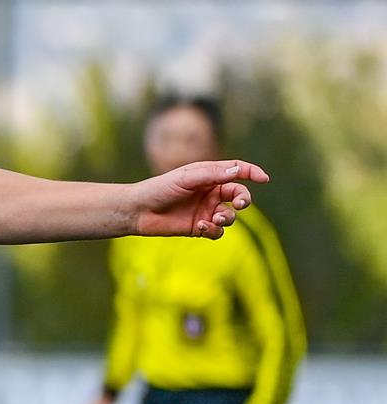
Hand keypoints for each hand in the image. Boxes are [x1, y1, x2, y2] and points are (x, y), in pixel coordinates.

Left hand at [130, 160, 269, 238]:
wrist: (138, 210)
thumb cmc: (160, 188)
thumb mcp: (187, 178)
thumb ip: (213, 174)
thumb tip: (239, 171)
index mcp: (208, 175)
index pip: (237, 171)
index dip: (252, 173)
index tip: (264, 179)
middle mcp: (210, 193)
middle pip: (239, 195)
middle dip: (244, 200)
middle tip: (240, 205)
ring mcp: (205, 211)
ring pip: (231, 216)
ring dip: (228, 217)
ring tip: (215, 218)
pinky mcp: (199, 228)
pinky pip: (218, 231)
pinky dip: (215, 230)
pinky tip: (203, 227)